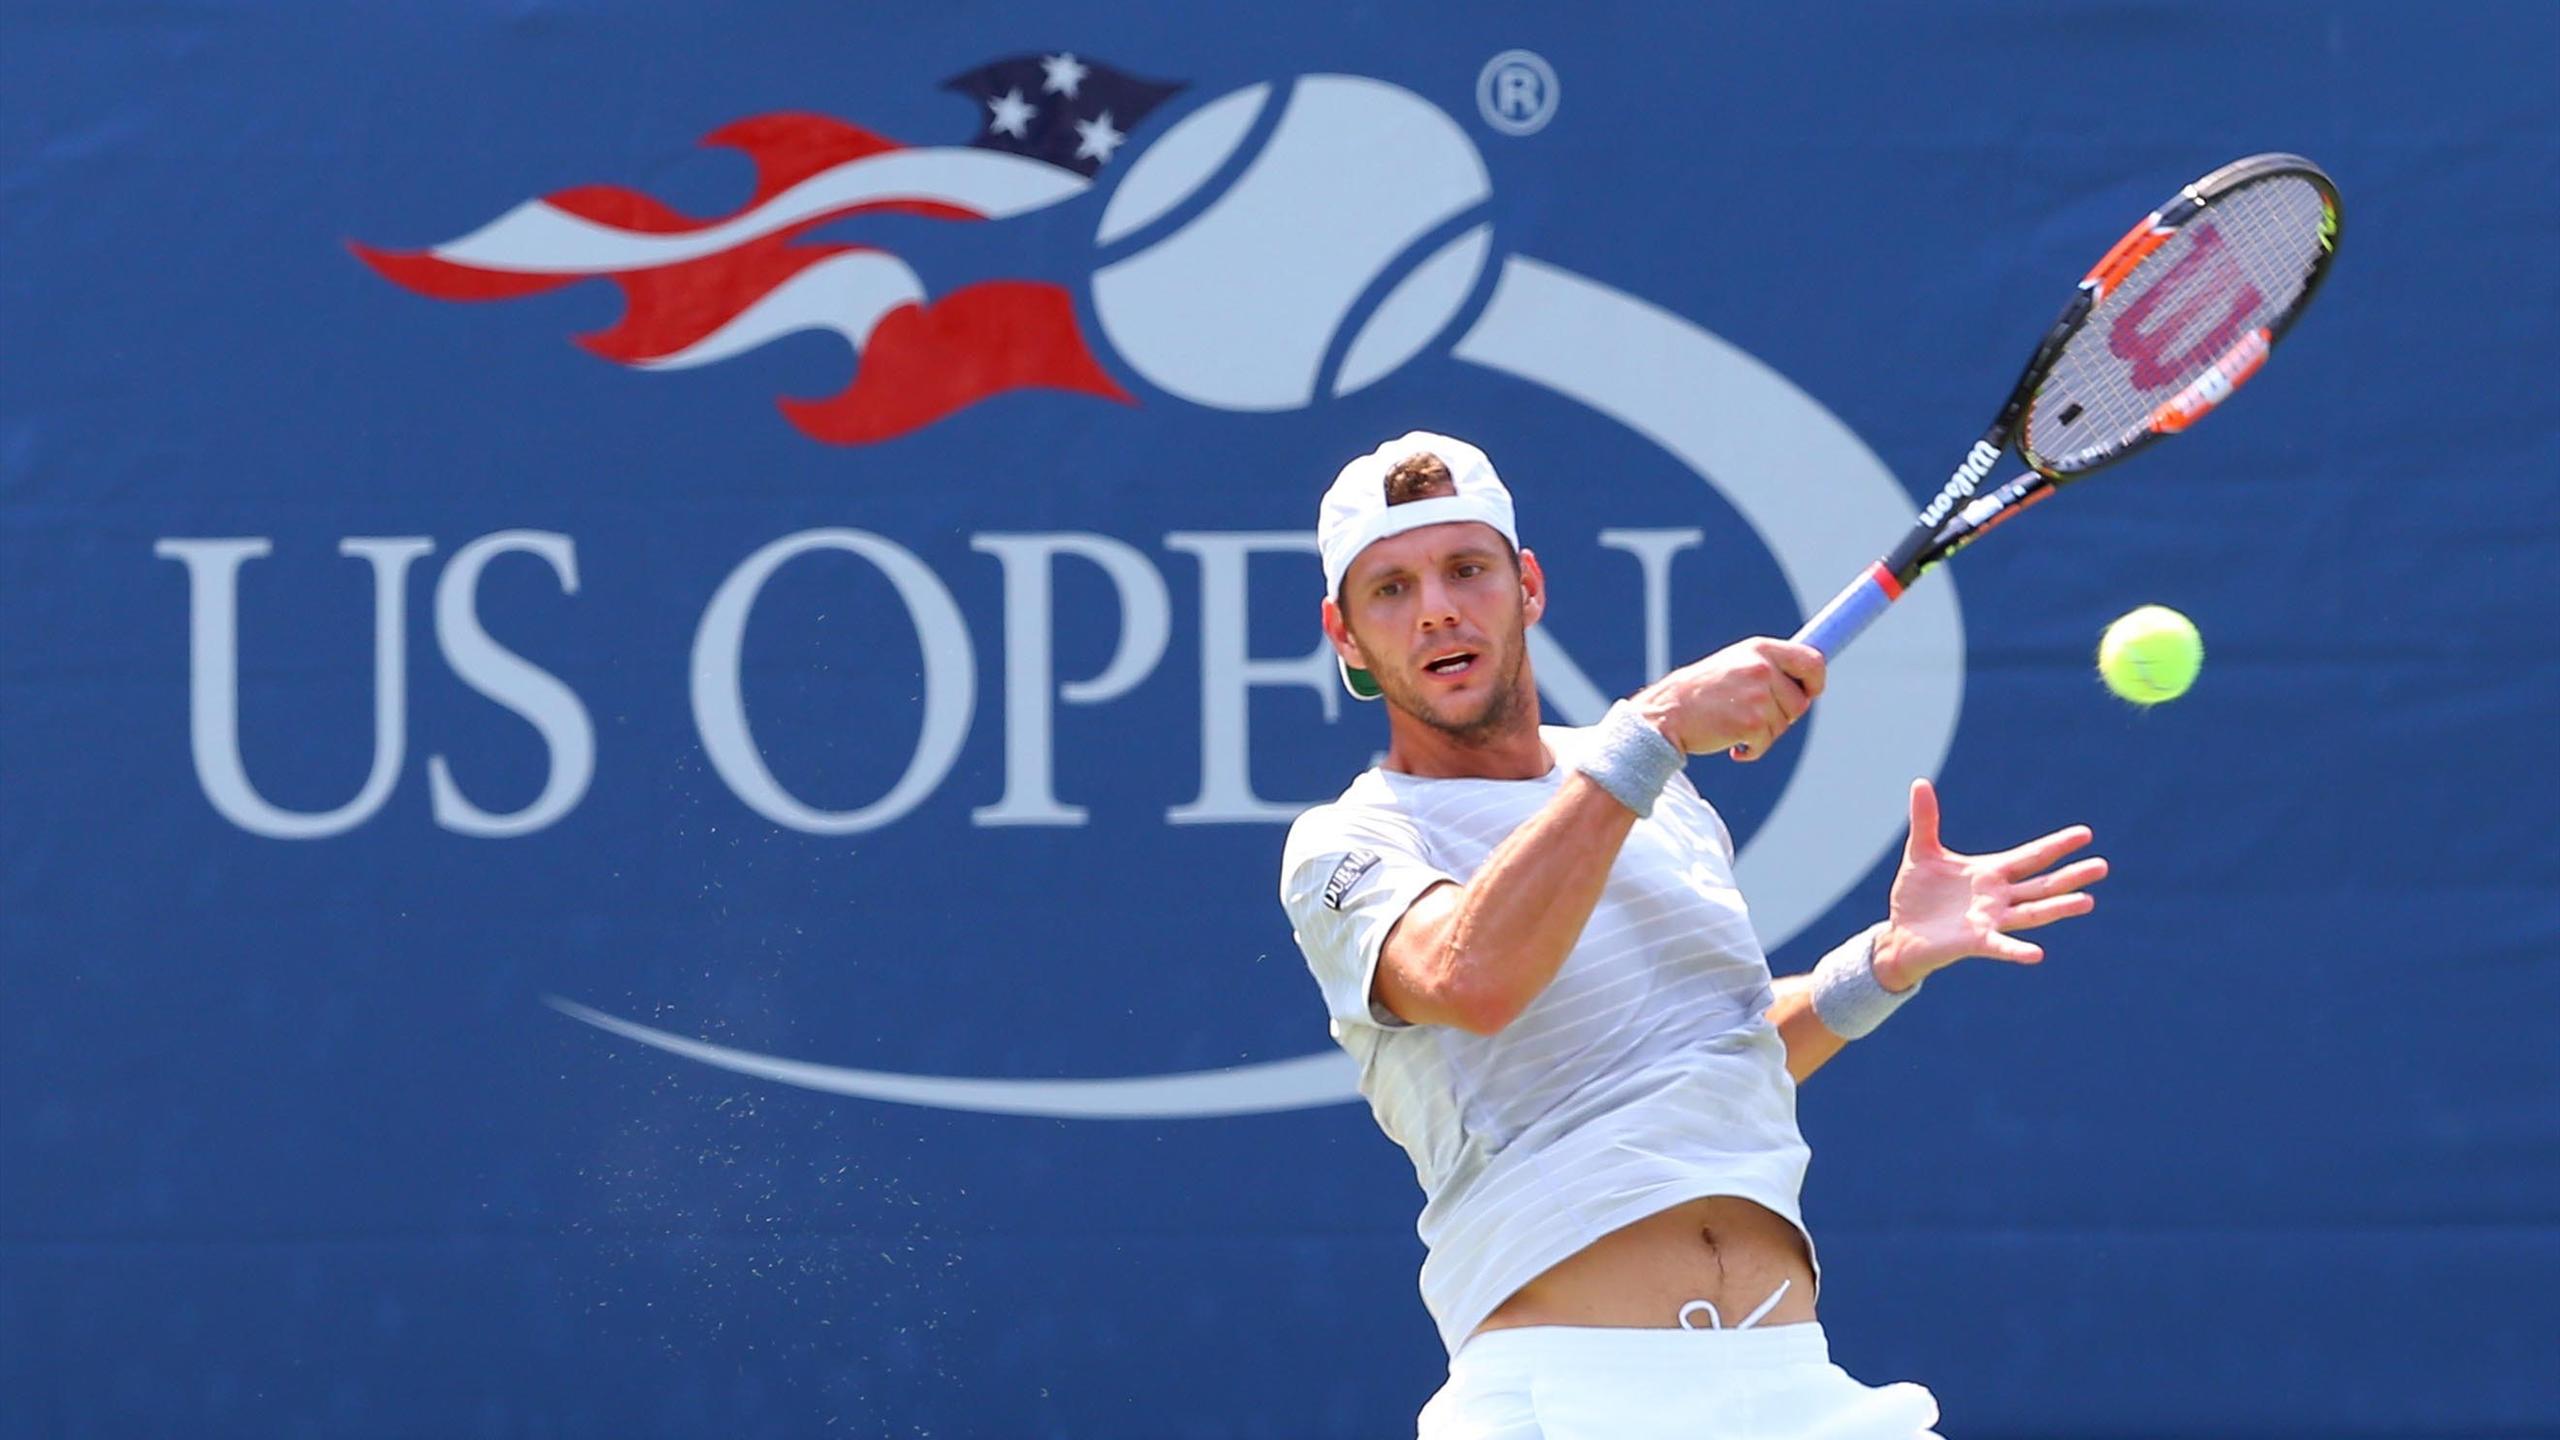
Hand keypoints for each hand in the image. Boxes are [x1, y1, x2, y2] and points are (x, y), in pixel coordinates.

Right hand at [1631, 638, 1824, 761]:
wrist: (1666, 714)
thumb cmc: (1699, 692)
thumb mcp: (1734, 665)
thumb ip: (1769, 668)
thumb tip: (1808, 686)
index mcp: (1760, 649)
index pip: (1812, 660)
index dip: (1816, 681)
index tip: (1810, 692)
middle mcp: (1762, 668)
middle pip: (1800, 702)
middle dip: (1782, 715)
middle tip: (1753, 716)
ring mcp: (1758, 695)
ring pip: (1784, 725)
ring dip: (1763, 733)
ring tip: (1733, 724)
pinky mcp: (1752, 722)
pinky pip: (1767, 743)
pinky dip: (1752, 750)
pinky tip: (1730, 742)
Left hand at [1872, 778, 2107, 990]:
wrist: (1900, 933)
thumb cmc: (1916, 894)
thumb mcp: (1922, 852)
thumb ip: (1926, 819)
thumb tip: (1920, 782)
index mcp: (1990, 872)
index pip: (2031, 856)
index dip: (2057, 846)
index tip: (2085, 834)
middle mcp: (1998, 897)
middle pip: (2042, 884)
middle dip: (2071, 875)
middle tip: (2101, 866)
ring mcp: (1990, 920)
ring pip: (2032, 912)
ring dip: (2059, 907)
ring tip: (2087, 901)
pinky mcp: (1975, 942)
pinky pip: (2001, 947)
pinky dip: (2018, 950)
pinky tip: (2037, 954)